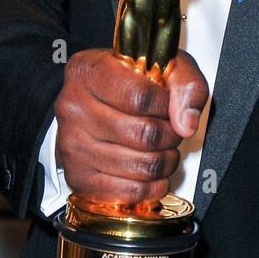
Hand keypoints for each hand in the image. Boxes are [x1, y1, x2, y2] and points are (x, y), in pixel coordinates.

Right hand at [53, 47, 207, 207]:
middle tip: (169, 130)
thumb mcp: (162, 66)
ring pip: (142, 166)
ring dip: (165, 161)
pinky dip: (152, 187)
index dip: (167, 107)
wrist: (92, 103)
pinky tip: (152, 172)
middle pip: (145, 135)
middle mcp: (73, 106)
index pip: (141, 97)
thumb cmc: (128, 83)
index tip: (168, 106)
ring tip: (162, 149)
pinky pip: (130, 192)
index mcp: (89, 71)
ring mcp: (72, 144)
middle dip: (171, 136)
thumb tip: (186, 123)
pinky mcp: (78, 176)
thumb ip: (186, 83)